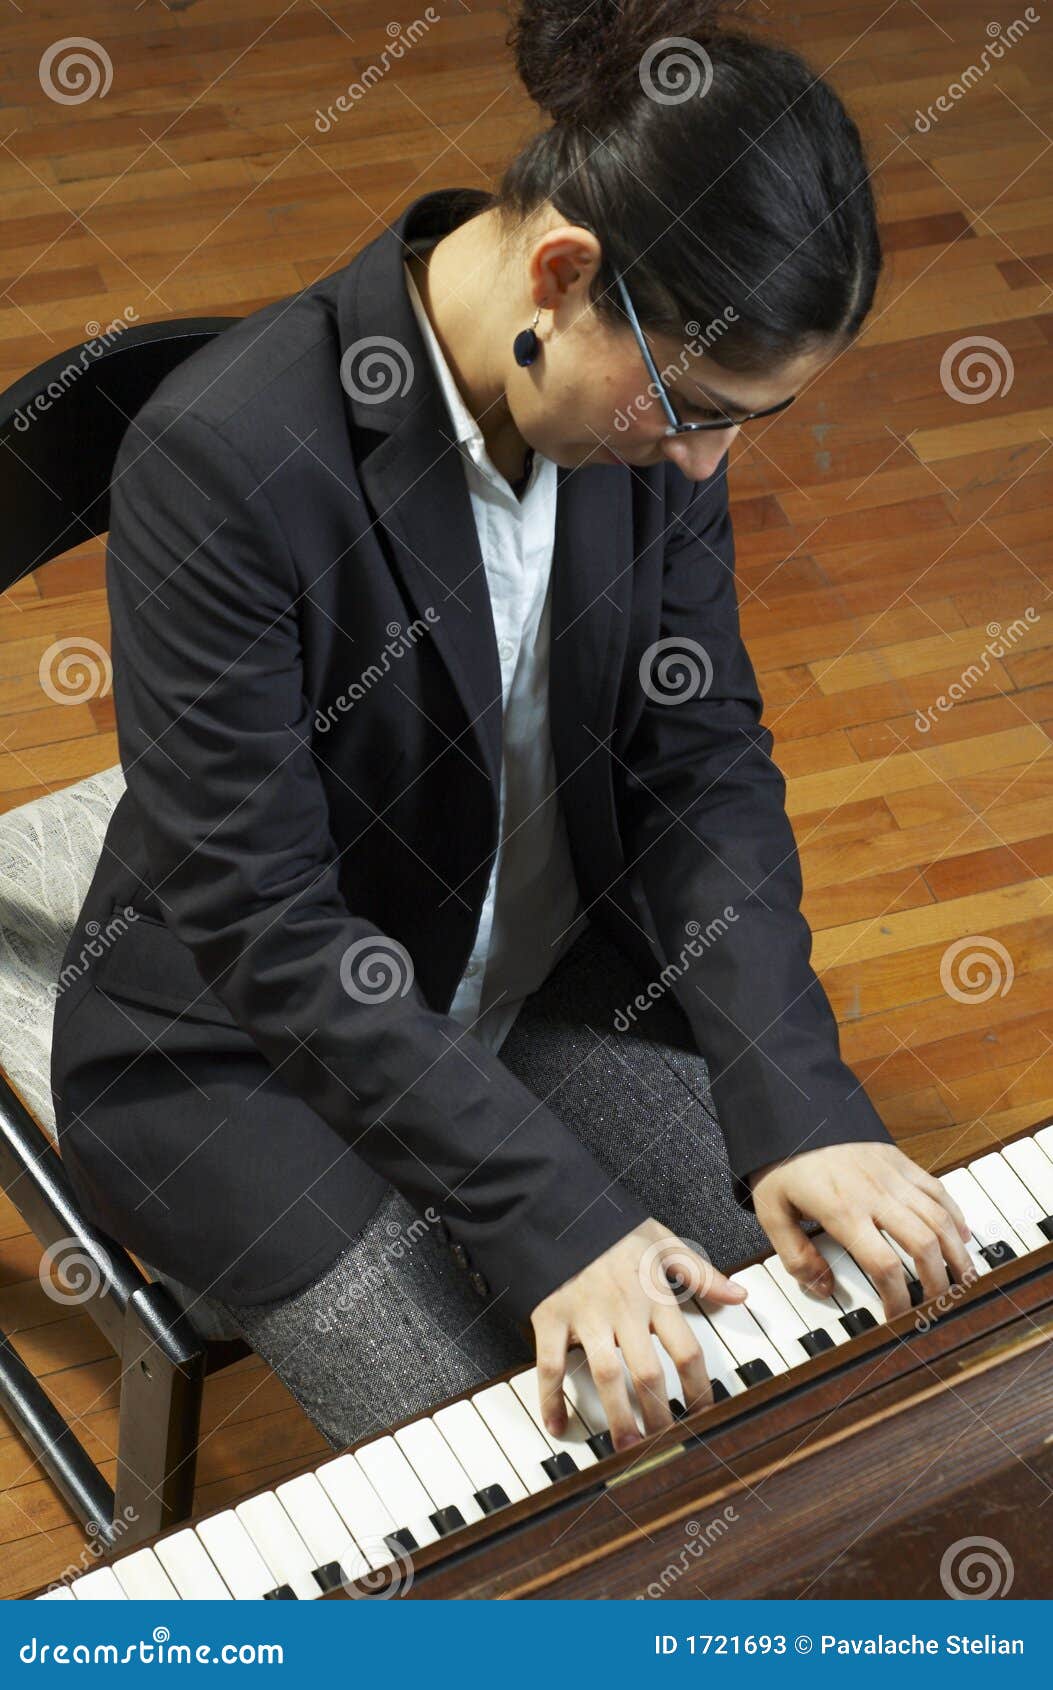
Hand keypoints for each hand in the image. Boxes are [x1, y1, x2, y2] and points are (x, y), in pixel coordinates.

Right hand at [530, 1217, 746, 1451]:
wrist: (559, 1208)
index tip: (702, 1413)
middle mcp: (623, 1310)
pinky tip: (558, 1424)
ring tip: (627, 1446)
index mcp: (654, 1294)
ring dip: (618, 1417)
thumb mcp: (662, 1241)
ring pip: (606, 1377)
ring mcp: (585, 1316)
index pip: (686, 1351)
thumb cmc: (612, 1227)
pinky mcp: (550, 1317)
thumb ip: (700, 1273)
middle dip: (659, 1416)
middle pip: (648, 1374)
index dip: (699, 1389)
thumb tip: (738, 1296)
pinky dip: (551, 1398)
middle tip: (662, 1443)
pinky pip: (550, 1365)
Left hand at [748, 1141, 973, 1317]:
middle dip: (937, 1282)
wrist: (792, 1115)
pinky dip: (955, 1215)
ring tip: (962, 1280)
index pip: (884, 1265)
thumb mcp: (772, 1213)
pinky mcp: (900, 1160)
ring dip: (956, 1253)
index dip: (898, 1299)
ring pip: (939, 1218)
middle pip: (923, 1245)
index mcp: (842, 1211)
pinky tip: (962, 1236)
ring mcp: (892, 1175)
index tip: (898, 1319)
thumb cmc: (783, 1165)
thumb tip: (822, 1288)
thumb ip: (795, 1256)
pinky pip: (937, 1189)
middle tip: (935, 1305)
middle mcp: (875, 1195)